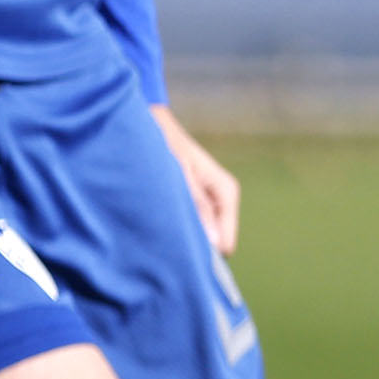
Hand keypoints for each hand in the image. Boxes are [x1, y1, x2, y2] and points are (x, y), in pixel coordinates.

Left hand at [154, 102, 240, 257]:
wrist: (151, 122)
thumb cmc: (164, 144)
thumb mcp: (179, 175)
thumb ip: (197, 206)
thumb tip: (213, 242)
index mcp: (227, 192)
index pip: (226, 242)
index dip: (205, 253)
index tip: (179, 256)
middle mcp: (224, 198)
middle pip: (217, 241)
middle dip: (195, 246)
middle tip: (164, 243)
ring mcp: (212, 200)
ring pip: (206, 235)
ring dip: (185, 235)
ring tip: (159, 229)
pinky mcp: (199, 200)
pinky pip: (197, 226)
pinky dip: (181, 227)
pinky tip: (161, 221)